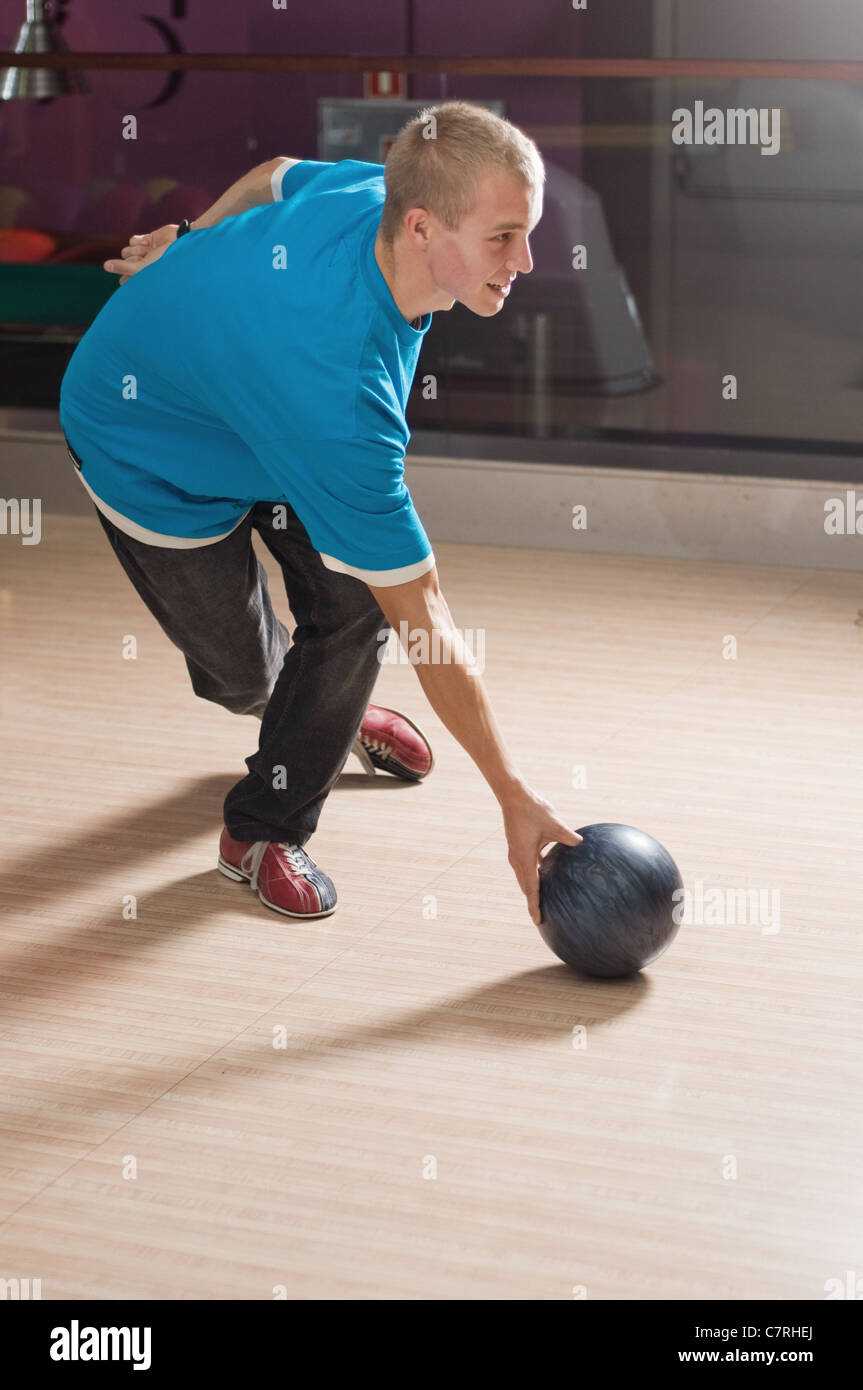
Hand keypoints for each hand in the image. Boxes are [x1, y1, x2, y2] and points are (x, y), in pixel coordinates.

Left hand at [103, 224, 179, 283]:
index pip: (124, 279)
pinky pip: (131, 240)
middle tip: (147, 258)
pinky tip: (149, 243)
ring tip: (150, 250)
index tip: (139, 273)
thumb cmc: (165, 260)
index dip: (128, 274)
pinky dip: (139, 240)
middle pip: (124, 261)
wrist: (180, 243)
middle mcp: (142, 267)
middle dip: (134, 257)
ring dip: (137, 249)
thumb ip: (123, 267)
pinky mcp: (145, 241)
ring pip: (126, 250)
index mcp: (142, 279)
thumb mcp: (143, 267)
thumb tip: (105, 266)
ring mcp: (143, 254)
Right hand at [501, 783, 581, 927]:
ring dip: (532, 889)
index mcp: (524, 858)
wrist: (514, 796)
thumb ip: (568, 836)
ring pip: (525, 877)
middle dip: (533, 902)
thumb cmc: (532, 809)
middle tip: (541, 917)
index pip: (531, 889)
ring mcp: (516, 853)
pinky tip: (546, 872)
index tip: (538, 921)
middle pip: (526, 887)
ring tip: (542, 899)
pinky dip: (535, 874)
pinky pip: (527, 865)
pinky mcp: (519, 846)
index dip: (534, 906)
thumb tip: (582, 844)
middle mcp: (517, 859)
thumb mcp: (554, 823)